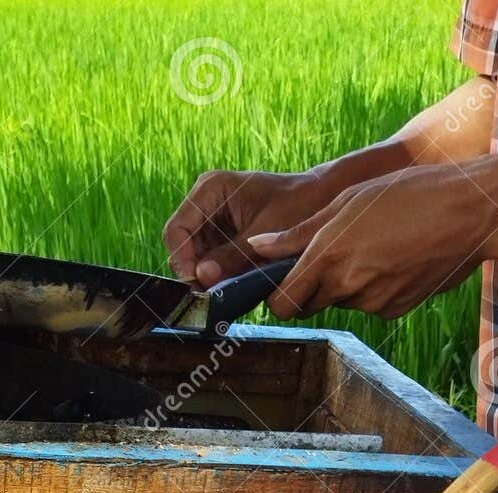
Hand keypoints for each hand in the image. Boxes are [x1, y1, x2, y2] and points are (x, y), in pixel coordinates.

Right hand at [163, 169, 331, 285]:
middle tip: (210, 298)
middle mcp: (205, 203)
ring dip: (206, 278)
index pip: (176, 230)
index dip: (181, 261)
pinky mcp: (222, 237)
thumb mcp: (265, 232)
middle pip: (182, 247)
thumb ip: (232, 255)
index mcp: (210, 189)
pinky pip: (210, 262)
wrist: (321, 199)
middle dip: (194, 273)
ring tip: (222, 295)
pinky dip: (218, 277)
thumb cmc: (297, 205)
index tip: (197, 286)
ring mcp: (212, 220)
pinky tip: (230, 288)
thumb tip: (202, 278)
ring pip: (194, 258)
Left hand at [248, 167, 492, 318]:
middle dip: (312, 288)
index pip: (283, 304)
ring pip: (343, 302)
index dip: (279, 296)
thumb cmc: (408, 193)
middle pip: (310, 305)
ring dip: (347, 284)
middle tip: (334, 255)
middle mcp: (347, 287)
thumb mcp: (347, 201)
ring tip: (375, 246)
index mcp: (328, 257)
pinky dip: (374, 288)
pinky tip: (395, 259)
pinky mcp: (395, 311)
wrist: (470, 212)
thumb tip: (257, 246)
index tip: (285, 280)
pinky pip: (370, 305)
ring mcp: (373, 304)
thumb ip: (299, 233)